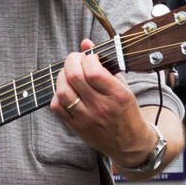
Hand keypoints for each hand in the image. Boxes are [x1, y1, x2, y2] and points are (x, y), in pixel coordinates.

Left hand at [49, 39, 154, 164]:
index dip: (87, 57)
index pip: (93, 70)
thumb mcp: (122, 85)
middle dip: (71, 61)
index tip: (89, 57)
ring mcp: (86, 118)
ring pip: (62, 91)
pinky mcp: (75, 127)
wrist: (129, 142)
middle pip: (74, 77)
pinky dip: (57, 94)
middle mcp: (101, 107)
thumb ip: (104, 64)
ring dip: (62, 76)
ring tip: (69, 73)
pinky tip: (66, 90)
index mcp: (117, 95)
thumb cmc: (126, 110)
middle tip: (75, 60)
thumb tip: (85, 42)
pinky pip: (56, 107)